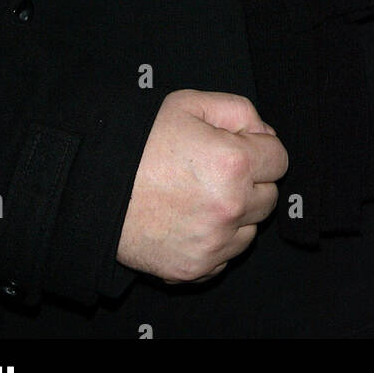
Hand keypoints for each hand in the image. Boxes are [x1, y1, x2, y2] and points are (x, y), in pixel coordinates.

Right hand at [116, 89, 287, 282]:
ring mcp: (213, 243)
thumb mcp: (190, 103)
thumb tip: (264, 135)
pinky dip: (215, 240)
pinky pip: (226, 256)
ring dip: (236, 213)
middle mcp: (230, 208)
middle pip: (269, 196)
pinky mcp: (194, 269)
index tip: (237, 146)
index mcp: (234, 163)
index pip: (280, 159)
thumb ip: (240, 111)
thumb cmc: (140, 142)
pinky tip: (190, 219)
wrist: (94, 185)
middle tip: (215, 169)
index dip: (258, 147)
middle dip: (251, 181)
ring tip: (199, 194)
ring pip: (250, 229)